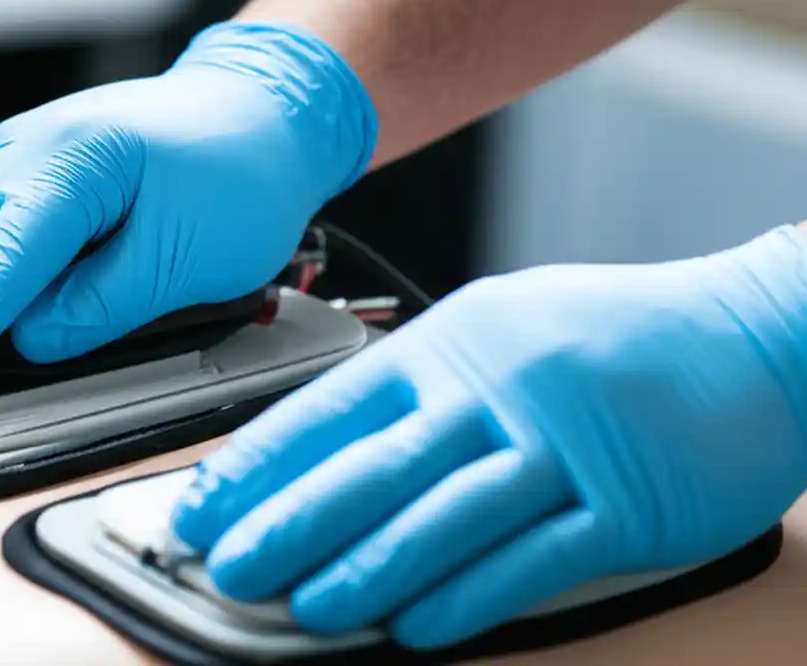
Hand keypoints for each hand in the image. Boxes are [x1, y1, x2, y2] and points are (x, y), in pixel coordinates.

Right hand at [0, 23, 376, 388]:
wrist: (264, 109)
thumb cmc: (243, 173)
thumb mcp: (189, 259)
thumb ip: (102, 306)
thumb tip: (30, 341)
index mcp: (73, 162)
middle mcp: (27, 149)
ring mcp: (20, 154)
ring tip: (57, 314)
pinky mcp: (28, 170)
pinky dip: (2, 271)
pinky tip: (57, 286)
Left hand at [171, 226, 806, 648]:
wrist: (754, 330)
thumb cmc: (616, 335)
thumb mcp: (501, 330)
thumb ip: (421, 390)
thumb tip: (331, 454)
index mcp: (452, 346)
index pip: (330, 408)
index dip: (257, 464)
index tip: (203, 505)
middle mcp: (497, 389)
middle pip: (373, 466)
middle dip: (288, 523)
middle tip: (226, 567)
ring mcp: (562, 445)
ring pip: (443, 516)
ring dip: (367, 569)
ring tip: (305, 607)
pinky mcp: (626, 502)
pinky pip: (535, 557)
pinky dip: (471, 594)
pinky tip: (419, 626)